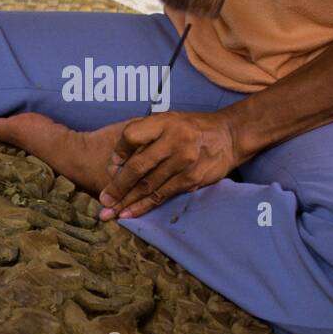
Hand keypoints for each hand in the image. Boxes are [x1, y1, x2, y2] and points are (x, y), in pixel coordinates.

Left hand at [98, 109, 239, 219]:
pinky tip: (130, 213)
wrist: (229, 136)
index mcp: (164, 122)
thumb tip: (117, 161)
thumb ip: (145, 134)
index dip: (118, 152)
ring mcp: (184, 162)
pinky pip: (162, 195)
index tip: (111, 166)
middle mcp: (174, 141)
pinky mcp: (191, 179)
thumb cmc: (191, 128)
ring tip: (110, 212)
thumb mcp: (168, 120)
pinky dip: (144, 206)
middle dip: (118, 186)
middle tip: (103, 200)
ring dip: (127, 201)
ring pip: (149, 186)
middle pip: (138, 167)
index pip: (132, 136)